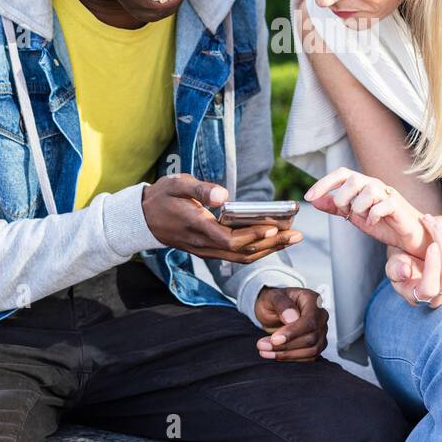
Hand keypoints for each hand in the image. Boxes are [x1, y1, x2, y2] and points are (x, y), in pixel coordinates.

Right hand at [141, 174, 302, 263]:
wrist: (144, 218)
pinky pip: (236, 255)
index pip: (230, 239)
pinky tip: (273, 241)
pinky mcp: (209, 250)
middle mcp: (204, 244)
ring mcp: (207, 251)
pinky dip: (257, 249)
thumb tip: (223, 194)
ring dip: (269, 249)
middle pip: (243, 252)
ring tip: (292, 237)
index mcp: (197, 227)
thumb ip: (200, 189)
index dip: (254, 235)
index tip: (275, 226)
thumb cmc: (163, 197)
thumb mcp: (177, 184)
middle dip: (272, 244)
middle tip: (298, 234)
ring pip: (242, 257)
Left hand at [253, 287, 328, 360]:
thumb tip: (291, 317)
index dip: (293, 332)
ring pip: (311, 350)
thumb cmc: (273, 301)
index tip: (275, 339)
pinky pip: (308, 358)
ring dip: (286, 354)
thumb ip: (282, 304)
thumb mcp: (272, 297)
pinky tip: (274, 355)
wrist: (272, 311)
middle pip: (311, 338)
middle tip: (263, 345)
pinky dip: (290, 359)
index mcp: (312, 300)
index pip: (310, 321)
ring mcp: (320, 332)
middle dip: (286, 345)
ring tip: (265, 350)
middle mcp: (320, 316)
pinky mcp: (316, 345)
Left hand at [304, 167, 425, 255]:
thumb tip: (314, 201)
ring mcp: (387, 194)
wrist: (408, 236)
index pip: (341, 174)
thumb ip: (335, 207)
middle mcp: (375, 184)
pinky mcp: (397, 206)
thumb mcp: (354, 216)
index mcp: (363, 185)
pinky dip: (373, 216)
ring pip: (367, 191)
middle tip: (347, 213)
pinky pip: (381, 206)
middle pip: (353, 179)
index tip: (308, 197)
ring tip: (364, 218)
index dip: (324, 183)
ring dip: (359, 209)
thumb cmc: (383, 223)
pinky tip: (374, 222)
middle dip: (343, 198)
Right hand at [387, 213, 441, 308]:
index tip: (431, 246)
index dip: (432, 268)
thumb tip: (405, 272)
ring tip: (433, 220)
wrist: (416, 261)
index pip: (430, 289)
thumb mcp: (393, 266)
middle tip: (432, 224)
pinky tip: (441, 226)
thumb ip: (395, 269)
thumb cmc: (401, 265)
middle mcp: (440, 297)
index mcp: (419, 297)